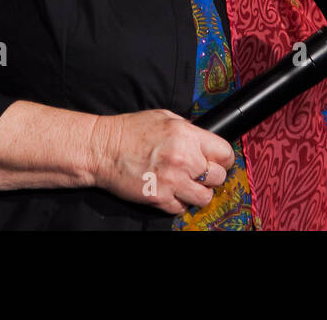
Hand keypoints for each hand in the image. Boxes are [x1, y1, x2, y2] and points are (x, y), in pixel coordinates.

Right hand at [87, 110, 233, 215]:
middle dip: (212, 176)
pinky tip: (171, 191)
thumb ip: (188, 129)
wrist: (102, 149)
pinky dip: (178, 202)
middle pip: (218, 177)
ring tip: (188, 185)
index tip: (219, 161)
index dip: (224, 158)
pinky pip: (182, 208)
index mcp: (187, 136)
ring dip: (198, 192)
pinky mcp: (159, 198)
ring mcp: (172, 181)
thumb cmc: (130, 131)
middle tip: (201, 173)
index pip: (224, 152)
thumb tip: (204, 140)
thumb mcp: (164, 118)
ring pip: (204, 197)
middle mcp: (183, 159)